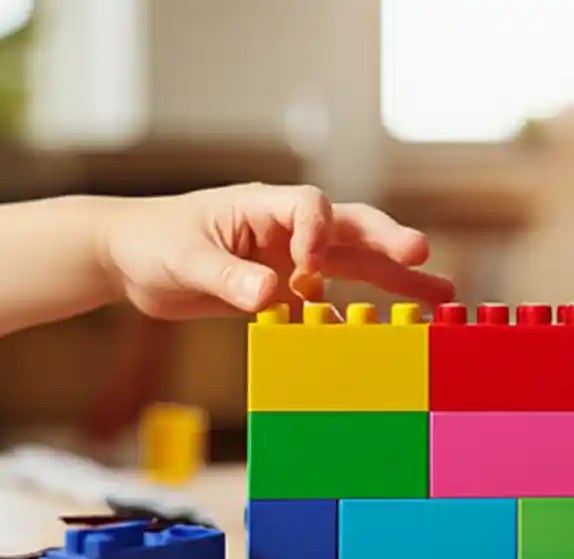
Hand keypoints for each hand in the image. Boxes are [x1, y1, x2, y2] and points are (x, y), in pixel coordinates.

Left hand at [97, 183, 455, 317]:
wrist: (130, 260)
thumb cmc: (152, 242)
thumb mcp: (184, 260)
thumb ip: (226, 277)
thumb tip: (270, 295)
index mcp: (264, 207)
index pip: (311, 207)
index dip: (318, 234)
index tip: (307, 269)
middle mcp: (288, 229)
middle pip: (350, 228)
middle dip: (387, 242)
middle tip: (422, 255)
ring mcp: (292, 259)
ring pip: (354, 265)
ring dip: (394, 280)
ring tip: (442, 295)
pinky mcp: (286, 290)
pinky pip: (329, 303)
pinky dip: (355, 318)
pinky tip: (387, 337)